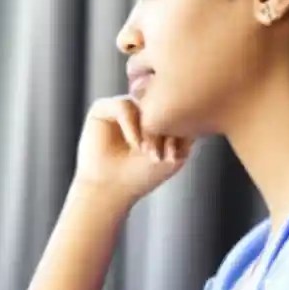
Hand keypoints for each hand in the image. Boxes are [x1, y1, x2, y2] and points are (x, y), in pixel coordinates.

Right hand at [73, 96, 190, 204]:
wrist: (110, 188)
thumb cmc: (141, 175)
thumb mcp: (175, 153)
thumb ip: (185, 128)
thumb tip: (186, 103)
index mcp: (157, 117)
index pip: (176, 106)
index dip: (180, 126)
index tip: (175, 156)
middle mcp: (140, 109)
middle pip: (161, 101)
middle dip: (165, 125)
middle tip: (162, 153)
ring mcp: (122, 108)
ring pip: (144, 102)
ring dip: (149, 127)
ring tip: (146, 151)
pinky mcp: (102, 109)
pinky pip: (123, 105)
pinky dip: (132, 124)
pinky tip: (134, 144)